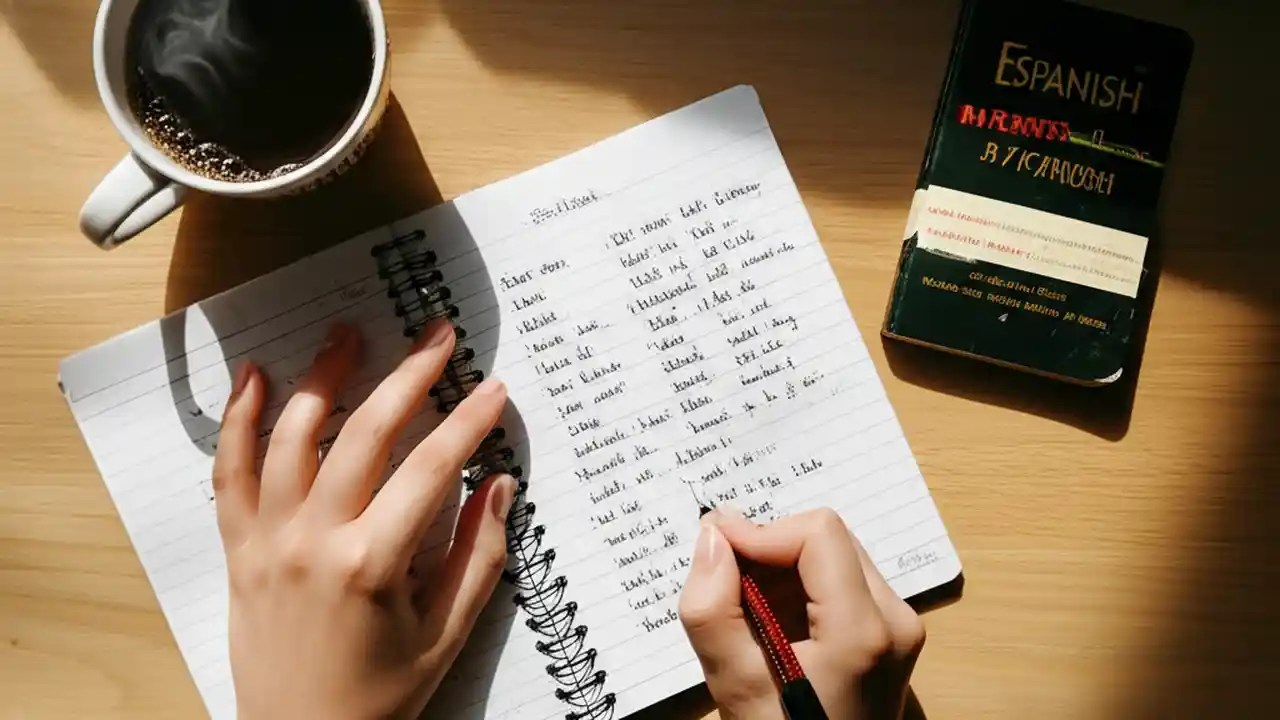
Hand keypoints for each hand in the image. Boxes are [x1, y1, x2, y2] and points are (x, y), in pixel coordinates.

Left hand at [214, 319, 514, 719]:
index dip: (467, 421)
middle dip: (407, 376)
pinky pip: (229, 474)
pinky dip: (239, 422)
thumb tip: (499, 486)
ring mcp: (269, 542)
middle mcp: (315, 542)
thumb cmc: (380, 696)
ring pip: (292, 438)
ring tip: (349, 334)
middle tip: (436, 335)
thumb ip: (477, 558)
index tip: (493, 386)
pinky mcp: (240, 550)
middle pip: (365, 435)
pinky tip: (257, 378)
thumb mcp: (445, 637)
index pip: (430, 469)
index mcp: (372, 565)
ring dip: (322, 378)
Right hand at [678, 508, 925, 719]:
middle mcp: (896, 620)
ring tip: (747, 612)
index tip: (714, 548)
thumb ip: (713, 607)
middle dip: (769, 550)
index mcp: (864, 630)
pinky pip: (843, 583)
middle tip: (726, 584)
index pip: (817, 532)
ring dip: (782, 570)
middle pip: (828, 539)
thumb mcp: (736, 685)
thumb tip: (712, 536)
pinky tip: (773, 627)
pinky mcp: (891, 637)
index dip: (759, 532)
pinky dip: (800, 589)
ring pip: (834, 557)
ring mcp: (899, 629)